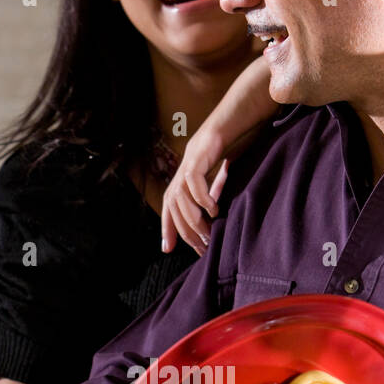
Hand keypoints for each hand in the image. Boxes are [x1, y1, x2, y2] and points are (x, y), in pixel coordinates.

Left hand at [161, 129, 229, 256]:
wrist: (216, 134)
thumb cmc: (212, 163)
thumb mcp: (208, 187)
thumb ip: (204, 204)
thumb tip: (207, 227)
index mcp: (177, 190)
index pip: (168, 215)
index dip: (168, 232)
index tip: (168, 249)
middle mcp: (177, 183)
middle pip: (176, 213)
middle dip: (187, 233)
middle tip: (203, 248)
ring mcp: (184, 173)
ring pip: (183, 202)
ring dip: (196, 220)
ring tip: (209, 233)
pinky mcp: (194, 162)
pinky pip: (195, 185)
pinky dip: (203, 199)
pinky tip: (214, 210)